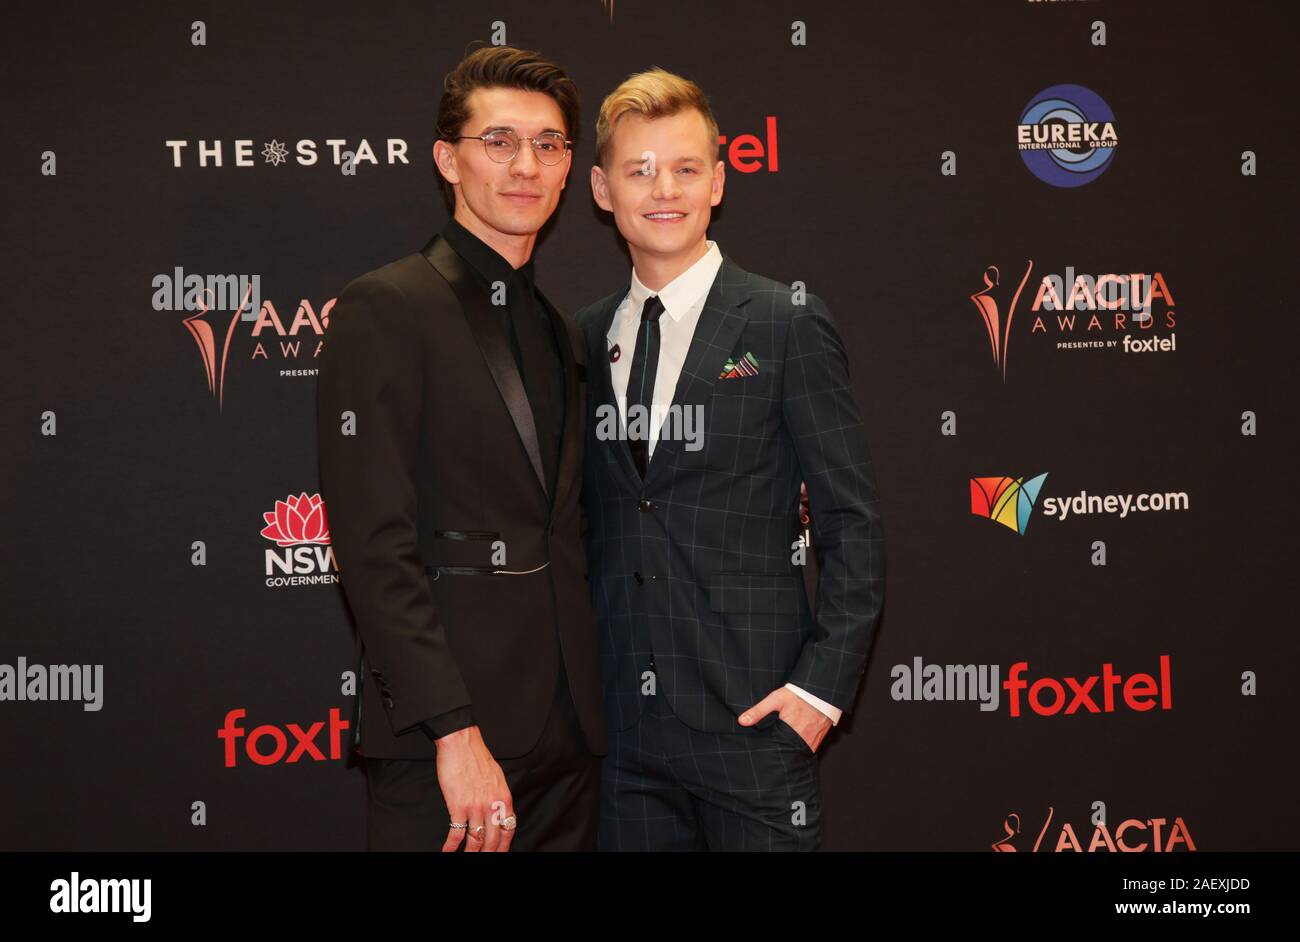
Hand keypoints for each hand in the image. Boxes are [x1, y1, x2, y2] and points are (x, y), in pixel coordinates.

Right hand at [433, 725, 514, 851]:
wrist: (461, 743)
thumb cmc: (476, 757)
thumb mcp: (497, 776)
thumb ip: (498, 796)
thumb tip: (498, 810)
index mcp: (504, 798)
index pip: (509, 829)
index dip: (504, 846)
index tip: (499, 853)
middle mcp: (492, 805)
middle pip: (493, 839)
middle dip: (488, 853)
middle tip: (482, 859)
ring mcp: (475, 807)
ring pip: (475, 840)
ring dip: (470, 853)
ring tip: (465, 858)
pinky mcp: (458, 806)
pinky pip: (456, 833)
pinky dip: (451, 846)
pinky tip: (447, 851)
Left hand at [737, 687, 831, 752]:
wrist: (821, 692)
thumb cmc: (798, 695)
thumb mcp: (776, 699)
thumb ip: (759, 711)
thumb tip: (742, 721)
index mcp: (790, 731)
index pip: (775, 748)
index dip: (767, 750)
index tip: (760, 753)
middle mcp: (802, 740)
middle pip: (786, 753)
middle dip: (778, 754)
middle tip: (768, 754)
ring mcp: (812, 742)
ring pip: (797, 753)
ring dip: (789, 752)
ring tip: (780, 751)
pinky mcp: (818, 741)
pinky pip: (807, 750)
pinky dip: (799, 749)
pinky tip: (792, 746)